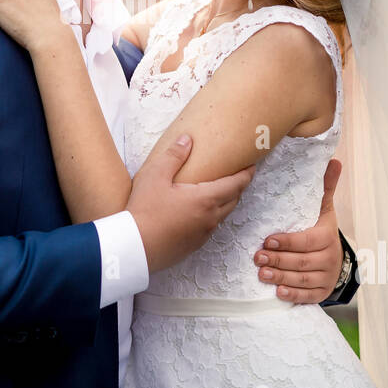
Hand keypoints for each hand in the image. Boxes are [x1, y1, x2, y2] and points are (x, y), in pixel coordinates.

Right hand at [128, 134, 256, 272]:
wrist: (134, 247)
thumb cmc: (144, 210)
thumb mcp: (155, 176)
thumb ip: (173, 156)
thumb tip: (187, 140)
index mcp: (205, 199)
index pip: (235, 185)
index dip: (246, 175)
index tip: (253, 166)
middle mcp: (210, 218)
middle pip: (233, 200)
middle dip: (238, 187)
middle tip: (238, 176)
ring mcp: (202, 235)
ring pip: (222, 216)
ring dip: (225, 203)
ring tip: (218, 192)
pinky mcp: (193, 246)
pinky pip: (209, 228)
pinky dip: (211, 217)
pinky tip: (198, 212)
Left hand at [253, 158, 344, 303]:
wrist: (336, 258)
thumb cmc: (321, 229)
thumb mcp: (323, 209)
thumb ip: (325, 187)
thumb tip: (335, 160)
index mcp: (327, 236)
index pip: (307, 241)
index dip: (288, 242)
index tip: (268, 240)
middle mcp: (329, 258)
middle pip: (301, 261)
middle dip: (278, 260)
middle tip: (257, 257)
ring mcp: (326, 277)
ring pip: (302, 279)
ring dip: (280, 277)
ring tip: (261, 273)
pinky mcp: (322, 292)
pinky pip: (307, 296)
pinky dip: (293, 295)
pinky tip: (278, 292)